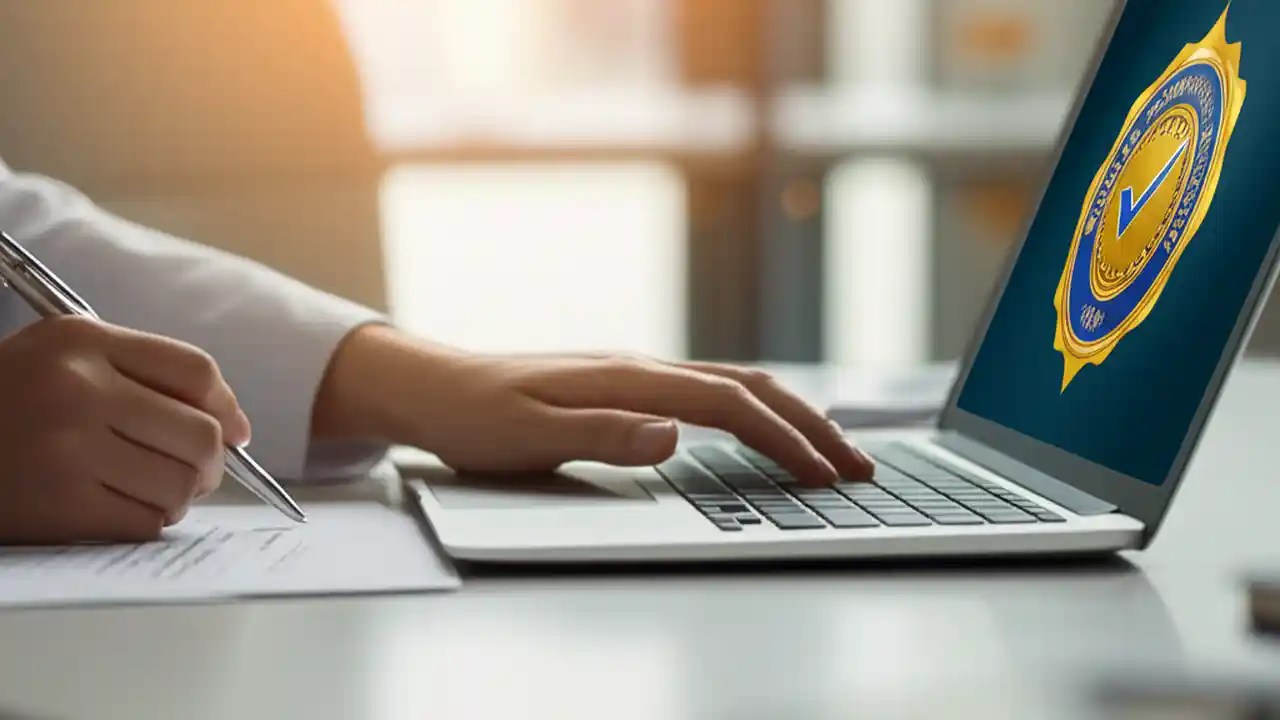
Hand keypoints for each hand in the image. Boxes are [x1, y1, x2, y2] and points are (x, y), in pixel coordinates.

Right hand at [0, 317, 250, 543]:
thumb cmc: (7, 403)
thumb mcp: (62, 357)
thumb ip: (147, 374)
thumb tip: (238, 429)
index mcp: (80, 340)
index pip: (195, 371)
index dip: (227, 406)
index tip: (234, 432)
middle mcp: (76, 388)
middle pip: (201, 433)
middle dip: (211, 462)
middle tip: (197, 473)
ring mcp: (65, 448)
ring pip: (179, 483)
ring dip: (178, 496)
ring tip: (151, 490)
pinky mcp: (55, 505)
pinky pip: (144, 522)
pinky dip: (146, 522)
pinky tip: (121, 510)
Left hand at [313, 326, 872, 485]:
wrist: (433, 385)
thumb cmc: (474, 416)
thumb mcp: (528, 434)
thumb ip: (602, 434)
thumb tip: (673, 435)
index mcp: (627, 378)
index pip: (727, 403)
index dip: (782, 437)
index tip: (825, 474)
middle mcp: (642, 367)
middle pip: (750, 385)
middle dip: (811, 425)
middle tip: (861, 466)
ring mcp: (638, 373)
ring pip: (736, 383)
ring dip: (791, 414)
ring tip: (834, 448)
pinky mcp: (630, 386)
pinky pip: (712, 390)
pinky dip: (757, 409)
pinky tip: (766, 428)